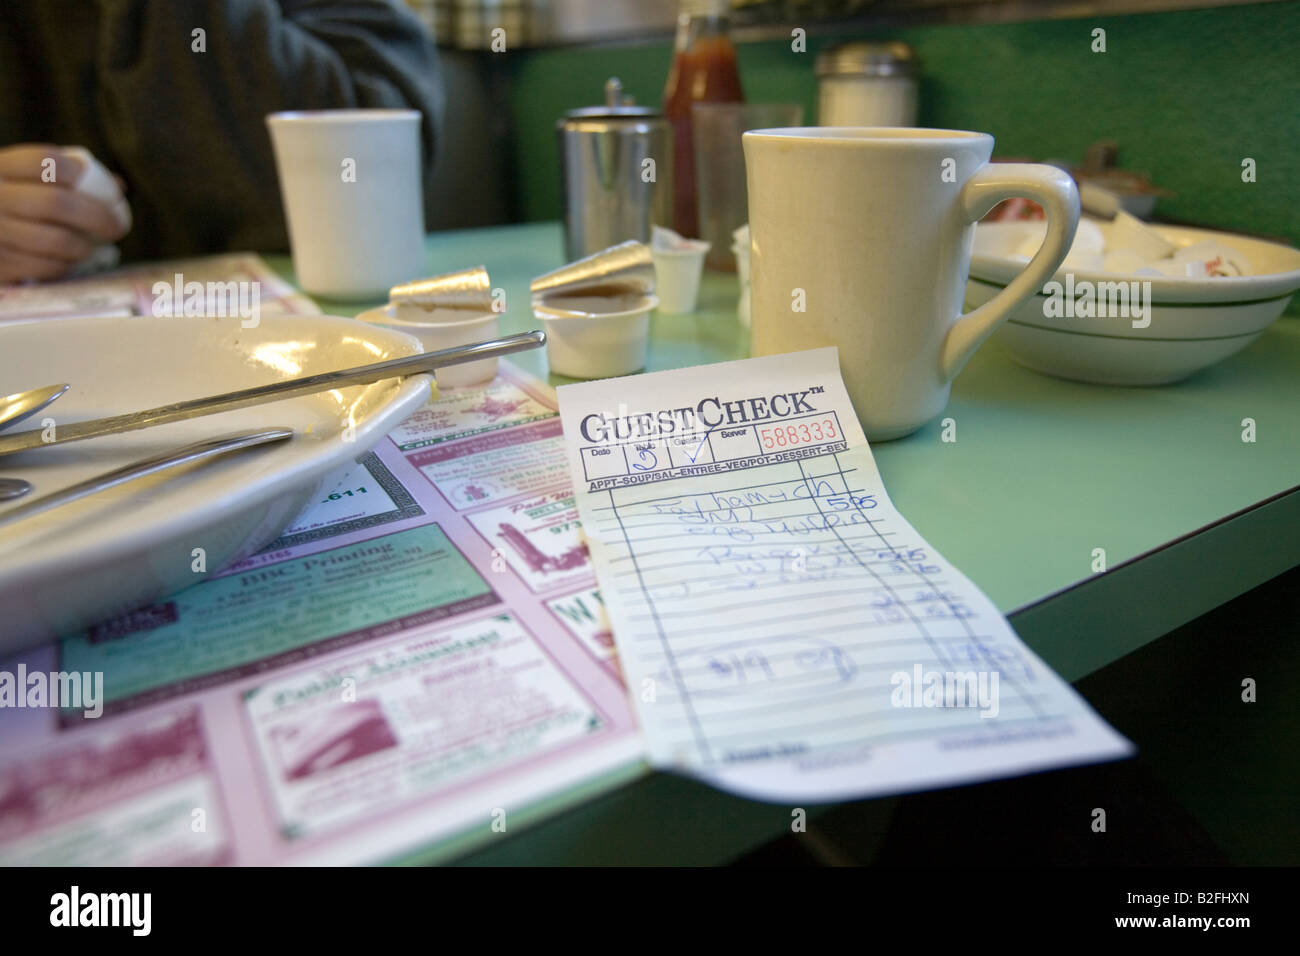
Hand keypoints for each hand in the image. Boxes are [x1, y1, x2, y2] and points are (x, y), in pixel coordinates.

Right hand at [0, 144, 129, 282]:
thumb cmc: (14, 204)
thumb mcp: (27, 181)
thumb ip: (67, 177)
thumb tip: (116, 186)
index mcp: (1, 167)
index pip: (44, 161)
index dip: (76, 172)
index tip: (97, 186)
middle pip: (56, 203)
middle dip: (98, 217)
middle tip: (116, 228)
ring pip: (55, 240)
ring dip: (83, 247)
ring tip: (89, 247)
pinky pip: (46, 267)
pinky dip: (65, 265)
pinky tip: (67, 260)